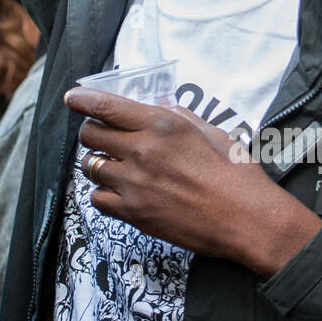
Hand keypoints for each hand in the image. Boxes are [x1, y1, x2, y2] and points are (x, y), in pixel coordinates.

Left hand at [67, 86, 321, 277]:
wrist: (249, 221)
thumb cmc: (237, 174)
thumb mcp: (211, 132)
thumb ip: (178, 116)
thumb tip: (157, 106)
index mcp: (161, 125)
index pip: (105, 106)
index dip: (82, 100)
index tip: (72, 99)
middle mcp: (142, 151)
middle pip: (91, 134)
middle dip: (92, 131)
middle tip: (101, 135)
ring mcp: (134, 184)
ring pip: (90, 166)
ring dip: (98, 162)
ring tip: (113, 164)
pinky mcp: (134, 213)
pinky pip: (98, 198)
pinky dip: (103, 192)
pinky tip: (118, 190)